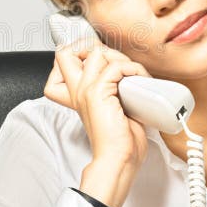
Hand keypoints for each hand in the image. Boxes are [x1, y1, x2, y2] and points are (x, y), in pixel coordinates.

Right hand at [44, 36, 150, 206]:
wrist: (119, 159)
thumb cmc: (120, 140)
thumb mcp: (117, 107)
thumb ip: (117, 87)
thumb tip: (133, 73)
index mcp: (78, 92)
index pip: (66, 57)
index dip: (85, 50)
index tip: (110, 58)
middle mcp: (78, 89)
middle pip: (72, 49)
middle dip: (99, 47)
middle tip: (122, 64)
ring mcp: (85, 89)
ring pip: (98, 52)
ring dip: (123, 59)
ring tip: (135, 75)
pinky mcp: (97, 93)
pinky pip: (116, 66)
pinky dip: (133, 69)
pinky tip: (140, 81)